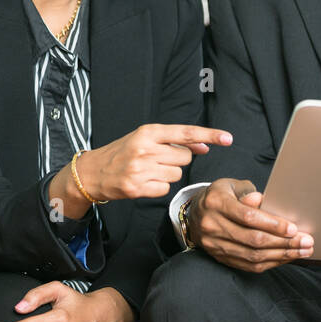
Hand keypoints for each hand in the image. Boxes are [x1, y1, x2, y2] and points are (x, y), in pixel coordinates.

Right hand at [52, 124, 231, 218]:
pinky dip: (159, 187)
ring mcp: (141, 170)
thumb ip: (174, 141)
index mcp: (148, 132)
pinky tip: (144, 182)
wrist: (92, 172)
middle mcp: (145, 149)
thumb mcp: (146, 139)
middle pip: (184, 157)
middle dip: (176, 160)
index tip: (228, 138)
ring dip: (168, 174)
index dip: (209, 135)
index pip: (186, 132)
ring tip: (149, 170)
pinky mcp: (137, 188)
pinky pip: (165, 189)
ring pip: (176, 174)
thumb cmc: (123, 152)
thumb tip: (205, 146)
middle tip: (157, 160)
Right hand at [187, 178, 313, 272]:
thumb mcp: (232, 186)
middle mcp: (213, 226)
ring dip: (281, 255)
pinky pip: (248, 265)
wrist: (196, 213)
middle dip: (284, 243)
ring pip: (252, 256)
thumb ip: (247, 193)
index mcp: (216, 203)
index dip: (272, 224)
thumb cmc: (221, 195)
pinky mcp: (220, 257)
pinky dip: (270, 263)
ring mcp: (215, 245)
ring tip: (303, 251)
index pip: (248, 217)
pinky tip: (286, 258)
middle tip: (307, 242)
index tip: (293, 228)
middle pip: (253, 240)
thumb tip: (263, 200)